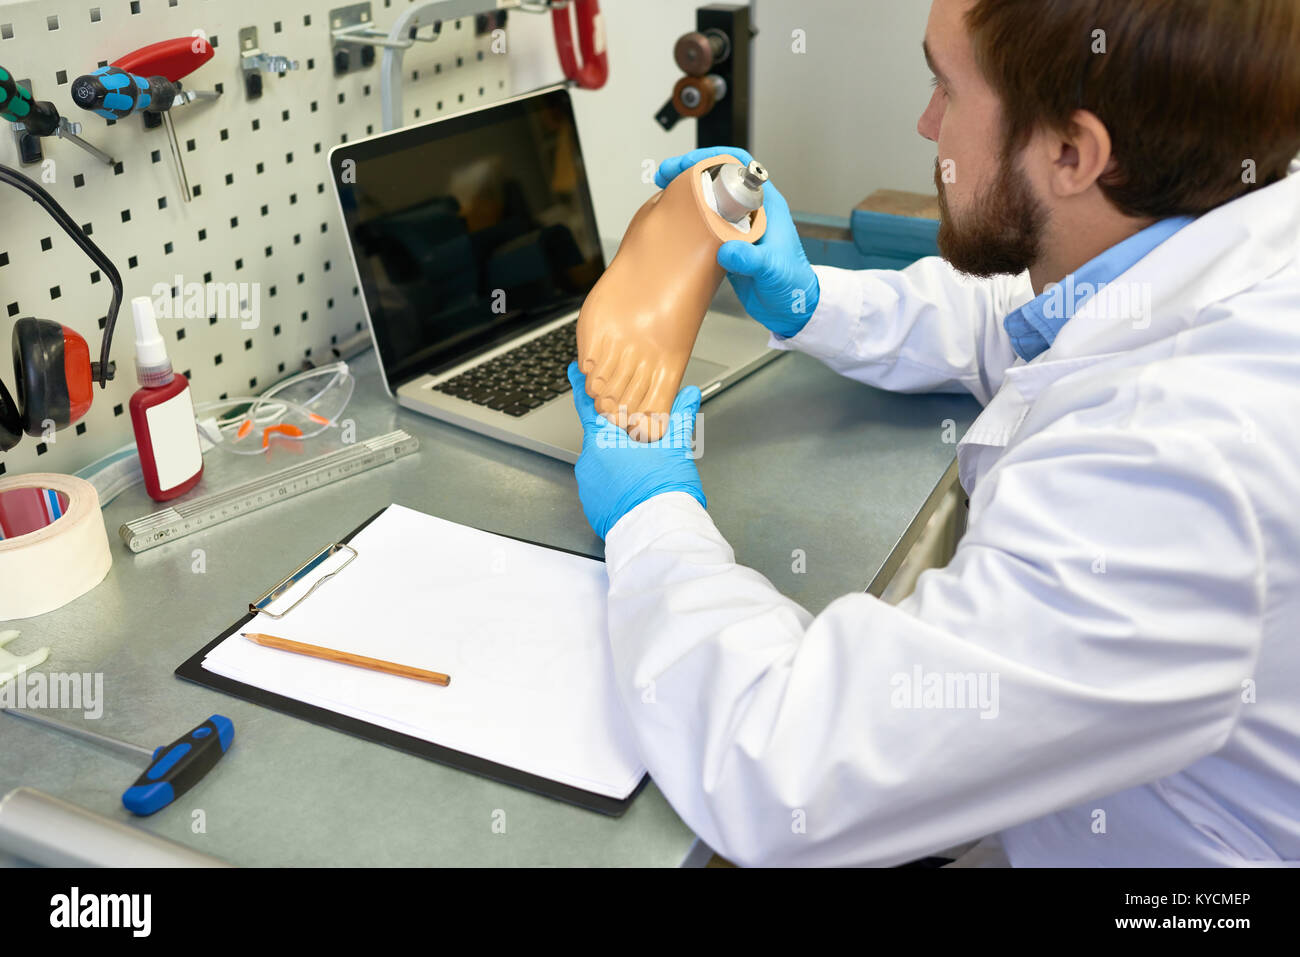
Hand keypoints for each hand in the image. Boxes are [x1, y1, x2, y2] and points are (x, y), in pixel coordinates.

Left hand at [568, 362, 705, 539]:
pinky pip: (602, 488)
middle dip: (618, 435)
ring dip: (618, 462)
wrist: (660, 536)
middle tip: (642, 438)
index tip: (575, 372)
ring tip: (645, 470)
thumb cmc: (665, 492)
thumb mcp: (676, 447)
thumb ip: (679, 416)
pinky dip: (615, 484)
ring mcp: (588, 488)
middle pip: (601, 438)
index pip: (588, 405)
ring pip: (602, 464)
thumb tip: (688, 394)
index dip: (582, 387)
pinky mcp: (593, 508)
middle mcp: (589, 463)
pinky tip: (636, 488)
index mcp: (603, 442)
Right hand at [655, 146, 819, 337]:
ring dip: (685, 194)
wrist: (791, 309)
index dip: (712, 158)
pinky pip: (704, 224)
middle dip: (689, 171)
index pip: (739, 165)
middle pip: (717, 177)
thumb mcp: (773, 270)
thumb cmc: (792, 285)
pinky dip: (687, 219)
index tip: (687, 163)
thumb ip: (752, 259)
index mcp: (766, 205)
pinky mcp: (728, 244)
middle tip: (664, 175)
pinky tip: (672, 224)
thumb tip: (727, 250)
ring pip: (709, 199)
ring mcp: (738, 227)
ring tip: (661, 194)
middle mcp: (751, 210)